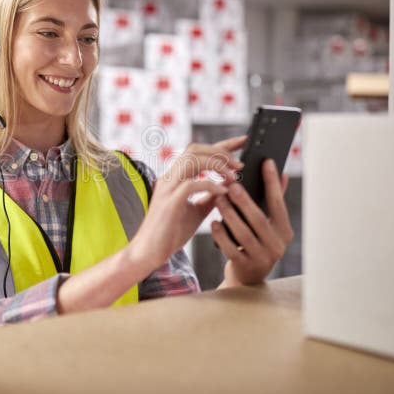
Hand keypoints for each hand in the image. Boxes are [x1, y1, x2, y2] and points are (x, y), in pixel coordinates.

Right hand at [128, 136, 246, 269]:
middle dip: (220, 151)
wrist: (150, 252)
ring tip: (233, 177)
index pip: (198, 152)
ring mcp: (168, 188)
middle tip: (240, 165)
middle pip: (194, 149)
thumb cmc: (170, 232)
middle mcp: (169, 178)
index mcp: (175, 177)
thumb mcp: (196, 211)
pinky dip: (210, 185)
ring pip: (192, 160)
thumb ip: (209, 197)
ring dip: (217, 165)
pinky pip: (191, 184)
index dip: (222, 145)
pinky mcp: (169, 202)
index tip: (243, 141)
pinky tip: (223, 192)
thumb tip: (227, 188)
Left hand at [212, 158, 293, 287]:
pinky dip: (221, 235)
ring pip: (243, 233)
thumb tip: (282, 174)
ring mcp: (262, 259)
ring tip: (218, 199)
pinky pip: (230, 249)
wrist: (246, 277)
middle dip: (245, 201)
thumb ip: (274, 202)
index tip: (266, 162)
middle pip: (259, 220)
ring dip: (229, 214)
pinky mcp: (245, 267)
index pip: (279, 204)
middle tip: (231, 184)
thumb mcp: (269, 225)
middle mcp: (277, 246)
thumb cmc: (257, 243)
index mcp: (284, 232)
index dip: (273, 183)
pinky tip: (212, 223)